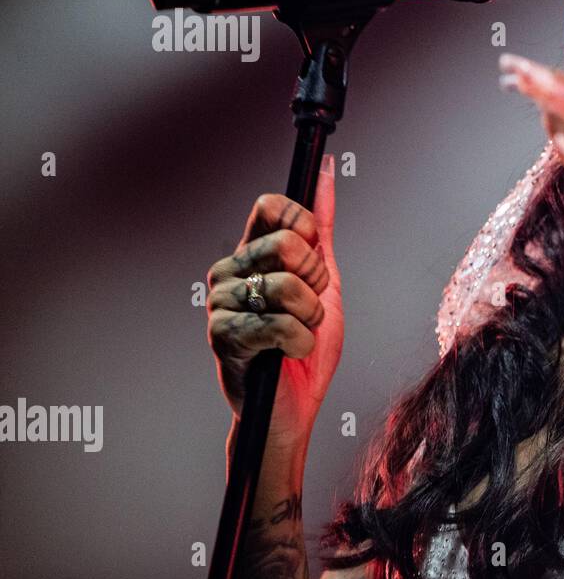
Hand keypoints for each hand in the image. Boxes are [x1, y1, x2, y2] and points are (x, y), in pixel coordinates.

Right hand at [205, 154, 343, 450]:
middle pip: (287, 245)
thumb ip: (322, 230)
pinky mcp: (223, 338)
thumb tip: (328, 172)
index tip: (314, 258)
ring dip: (311, 318)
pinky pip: (282, 326)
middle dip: (316, 282)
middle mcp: (229, 271)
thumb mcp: (324, 281)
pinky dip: (302, 343)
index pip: (271, 206)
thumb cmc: (307, 345)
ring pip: (287, 287)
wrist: (294, 406)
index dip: (305, 228)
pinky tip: (291, 354)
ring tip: (300, 333)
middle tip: (309, 307)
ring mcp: (221, 304)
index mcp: (251, 253)